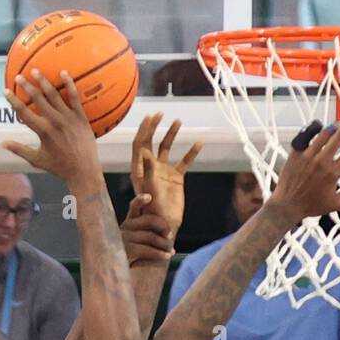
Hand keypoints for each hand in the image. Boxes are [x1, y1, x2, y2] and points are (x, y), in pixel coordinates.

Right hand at [3, 70, 100, 187]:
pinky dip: (69, 84)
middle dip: (26, 86)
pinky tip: (64, 72)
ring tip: (35, 71)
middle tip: (19, 76)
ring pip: (54, 95)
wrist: (84, 171)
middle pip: (37, 99)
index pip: (23, 112)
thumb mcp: (37, 159)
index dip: (13, 101)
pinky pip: (74, 97)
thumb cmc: (59, 167)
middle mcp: (54, 122)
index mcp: (42, 132)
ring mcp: (68, 118)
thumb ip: (19, 150)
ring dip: (43, 81)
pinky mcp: (80, 118)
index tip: (6, 91)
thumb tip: (2, 144)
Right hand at [121, 195, 174, 264]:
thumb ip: (148, 237)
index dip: (141, 200)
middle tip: (170, 236)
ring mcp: (124, 238)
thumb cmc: (128, 259)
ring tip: (171, 250)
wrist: (114, 274)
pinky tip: (167, 256)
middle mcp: (125, 228)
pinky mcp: (126, 250)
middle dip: (163, 226)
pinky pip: (147, 249)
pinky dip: (160, 254)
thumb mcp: (135, 244)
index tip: (149, 197)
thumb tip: (169, 241)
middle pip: (148, 220)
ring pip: (150, 236)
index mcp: (128, 223)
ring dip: (164, 244)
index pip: (134, 207)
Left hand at [130, 114, 201, 240]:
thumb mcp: (150, 190)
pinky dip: (191, 153)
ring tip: (178, 121)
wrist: (166, 225)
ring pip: (166, 148)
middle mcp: (150, 167)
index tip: (150, 117)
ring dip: (171, 134)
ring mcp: (164, 171)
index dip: (143, 130)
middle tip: (160, 114)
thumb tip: (146, 153)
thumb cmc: (154, 211)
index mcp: (140, 169)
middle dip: (154, 127)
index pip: (139, 144)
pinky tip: (199, 143)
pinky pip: (184, 162)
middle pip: (150, 142)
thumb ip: (148, 171)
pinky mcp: (176, 178)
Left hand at [271, 124, 339, 223]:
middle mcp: (321, 161)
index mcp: (333, 173)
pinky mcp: (296, 152)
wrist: (288, 205)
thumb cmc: (311, 205)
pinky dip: (314, 128)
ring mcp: (308, 155)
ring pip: (324, 133)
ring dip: (334, 126)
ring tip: (338, 125)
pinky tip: (319, 127)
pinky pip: (306, 134)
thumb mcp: (337, 203)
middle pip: (339, 136)